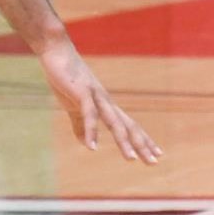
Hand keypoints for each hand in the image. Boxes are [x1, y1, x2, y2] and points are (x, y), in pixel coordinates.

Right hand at [38, 40, 162, 161]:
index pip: (130, 126)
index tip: (157, 155)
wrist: (57, 52)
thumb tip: (87, 144)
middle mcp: (107, 102)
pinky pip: (89, 114)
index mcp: (106, 106)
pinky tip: (91, 147)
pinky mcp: (82, 93)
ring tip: (131, 159)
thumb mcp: (73, 107)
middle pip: (128, 126)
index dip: (143, 140)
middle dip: (141, 144)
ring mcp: (96, 97)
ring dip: (123, 141)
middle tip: (155, 162)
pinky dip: (91, 131)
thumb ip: (80, 126)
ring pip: (114, 122)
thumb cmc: (66, 78)